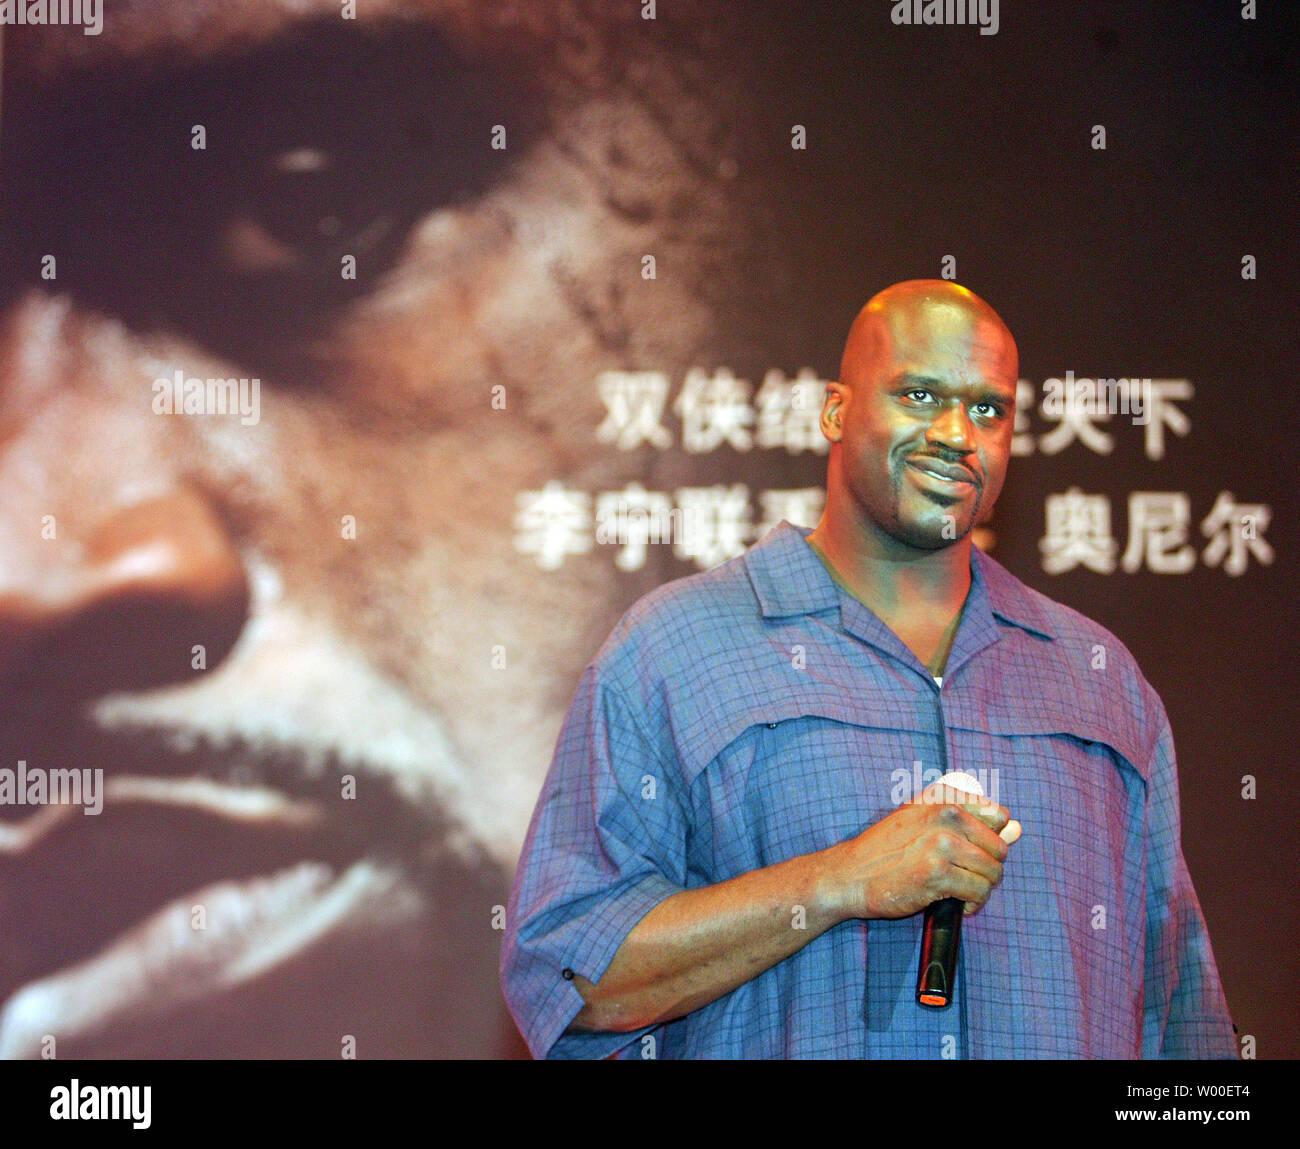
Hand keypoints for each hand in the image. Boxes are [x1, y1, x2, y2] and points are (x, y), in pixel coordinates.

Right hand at [822, 780, 1018, 921]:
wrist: (851, 874)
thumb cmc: (887, 850)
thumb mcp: (925, 823)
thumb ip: (974, 823)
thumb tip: (1017, 828)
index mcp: (943, 798)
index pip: (998, 814)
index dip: (990, 839)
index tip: (971, 852)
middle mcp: (946, 814)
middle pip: (1000, 847)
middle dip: (987, 868)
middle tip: (963, 877)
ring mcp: (942, 843)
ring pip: (993, 872)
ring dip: (981, 889)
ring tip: (959, 891)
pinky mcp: (938, 874)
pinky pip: (979, 892)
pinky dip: (973, 904)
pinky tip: (955, 902)